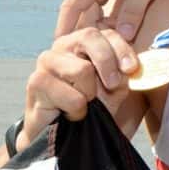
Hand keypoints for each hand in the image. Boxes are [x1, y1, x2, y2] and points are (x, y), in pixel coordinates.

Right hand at [22, 28, 137, 146]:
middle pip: (89, 36)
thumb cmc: (90, 108)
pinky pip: (72, 96)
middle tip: (111, 85)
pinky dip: (78, 110)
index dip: (122, 49)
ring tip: (84, 104)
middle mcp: (63, 45)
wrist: (63, 136)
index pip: (107, 33)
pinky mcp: (36, 81)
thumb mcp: (114, 89)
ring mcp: (47, 61)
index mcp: (84, 43)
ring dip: (90, 94)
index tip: (132, 69)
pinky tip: (70, 113)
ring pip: (81, 69)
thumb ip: (123, 75)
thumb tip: (129, 68)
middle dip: (107, 62)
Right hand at [55, 0, 168, 40]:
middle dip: (85, 31)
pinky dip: (106, 13)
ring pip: (93, 6)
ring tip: (105, 47)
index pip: (71, 7)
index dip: (64, 28)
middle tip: (91, 56)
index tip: (58, 48)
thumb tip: (123, 37)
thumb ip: (133, 11)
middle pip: (82, 10)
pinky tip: (116, 29)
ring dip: (99, 23)